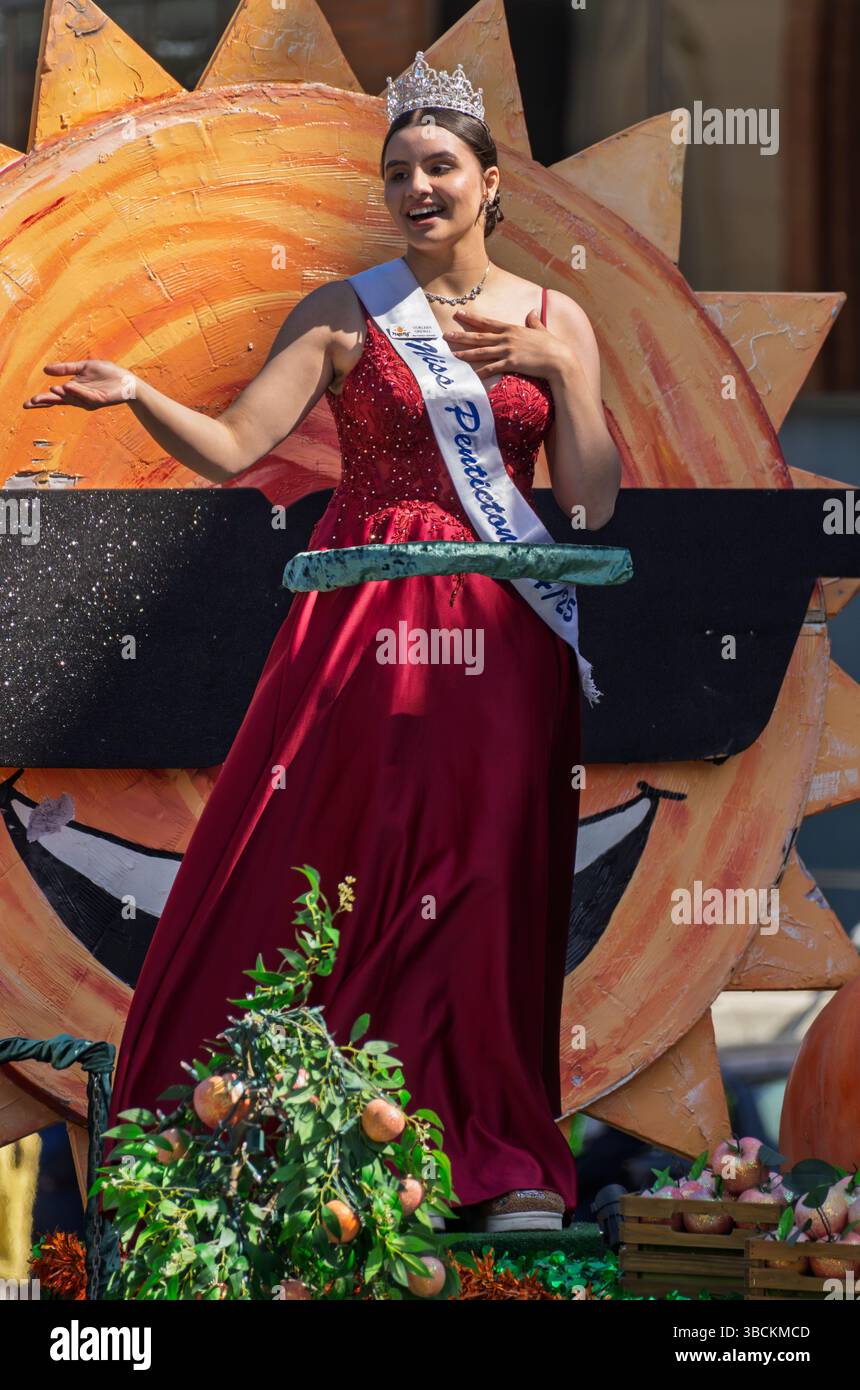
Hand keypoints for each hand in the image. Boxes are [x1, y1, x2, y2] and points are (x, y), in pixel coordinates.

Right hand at [22, 360, 137, 409]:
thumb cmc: (106, 374)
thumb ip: (65, 368)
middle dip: (46, 402)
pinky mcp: (99, 399)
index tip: (29, 403)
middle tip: (31, 403)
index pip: (55, 397)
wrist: (126, 380)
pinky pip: (86, 396)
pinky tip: (67, 387)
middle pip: (60, 401)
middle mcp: (79, 398)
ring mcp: (89, 400)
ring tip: (50, 390)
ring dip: (61, 394)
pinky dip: (77, 391)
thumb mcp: (83, 367)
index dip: (42, 400)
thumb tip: (45, 369)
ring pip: (72, 398)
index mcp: (74, 391)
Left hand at [442, 307, 579, 383]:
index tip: (459, 314)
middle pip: (479, 336)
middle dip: (461, 335)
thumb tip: (532, 312)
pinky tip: (470, 374)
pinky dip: (480, 372)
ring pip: (482, 352)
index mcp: (512, 329)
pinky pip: (491, 368)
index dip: (472, 319)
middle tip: (446, 335)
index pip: (488, 322)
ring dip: (466, 353)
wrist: (559, 359)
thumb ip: (534, 322)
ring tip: (452, 353)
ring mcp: (508, 351)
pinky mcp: (511, 363)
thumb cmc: (552, 346)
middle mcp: (507, 338)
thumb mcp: (541, 330)